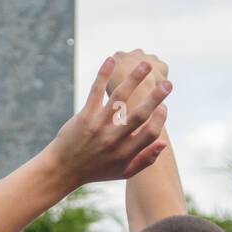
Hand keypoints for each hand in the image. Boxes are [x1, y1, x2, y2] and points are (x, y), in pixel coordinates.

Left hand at [47, 56, 170, 189]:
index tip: (164, 107)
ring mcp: (98, 126)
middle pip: (140, 115)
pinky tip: (111, 60)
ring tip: (145, 64)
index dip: (160, 119)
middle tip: (168, 83)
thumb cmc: (97, 169)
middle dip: (156, 98)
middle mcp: (113, 140)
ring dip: (134, 78)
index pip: (150, 133)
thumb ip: (145, 160)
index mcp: (125, 152)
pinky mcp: (84, 116)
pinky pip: (96, 91)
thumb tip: (164, 143)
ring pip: (120, 98)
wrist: (63, 169)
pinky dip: (103, 74)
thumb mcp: (123, 171)